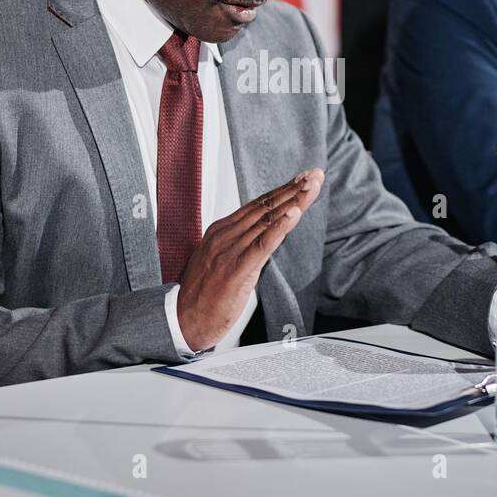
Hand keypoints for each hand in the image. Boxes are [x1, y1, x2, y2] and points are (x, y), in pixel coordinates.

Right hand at [176, 168, 324, 350]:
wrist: (181, 321)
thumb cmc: (201, 296)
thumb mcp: (219, 261)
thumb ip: (239, 246)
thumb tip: (261, 238)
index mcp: (220, 231)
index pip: (257, 205)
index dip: (281, 190)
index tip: (301, 179)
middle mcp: (226, 235)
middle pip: (265, 206)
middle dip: (293, 189)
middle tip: (314, 175)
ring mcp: (231, 250)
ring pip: (268, 219)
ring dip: (294, 201)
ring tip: (312, 186)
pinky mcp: (238, 269)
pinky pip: (264, 244)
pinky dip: (281, 226)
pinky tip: (295, 213)